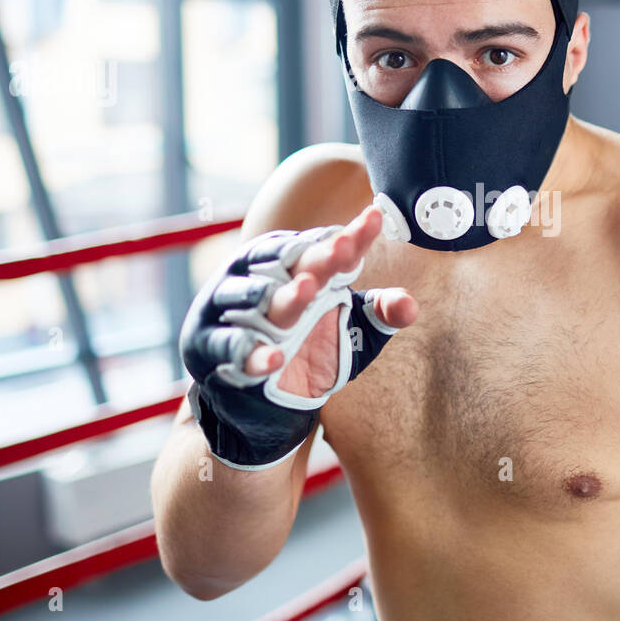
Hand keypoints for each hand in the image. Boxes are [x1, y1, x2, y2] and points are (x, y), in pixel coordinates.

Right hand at [179, 205, 416, 467]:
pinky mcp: (209, 348)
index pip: (322, 246)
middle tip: (343, 248)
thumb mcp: (349, 332)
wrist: (255, 402)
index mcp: (290, 266)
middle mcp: (256, 278)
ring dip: (281, 295)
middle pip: (288, 263)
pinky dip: (252, 353)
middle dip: (316, 256)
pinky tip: (276, 358)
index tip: (376, 219)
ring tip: (307, 289)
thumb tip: (409, 306)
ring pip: (254, 298)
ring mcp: (228, 311)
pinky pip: (231, 348)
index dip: (350, 236)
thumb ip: (378, 314)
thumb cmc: (306, 350)